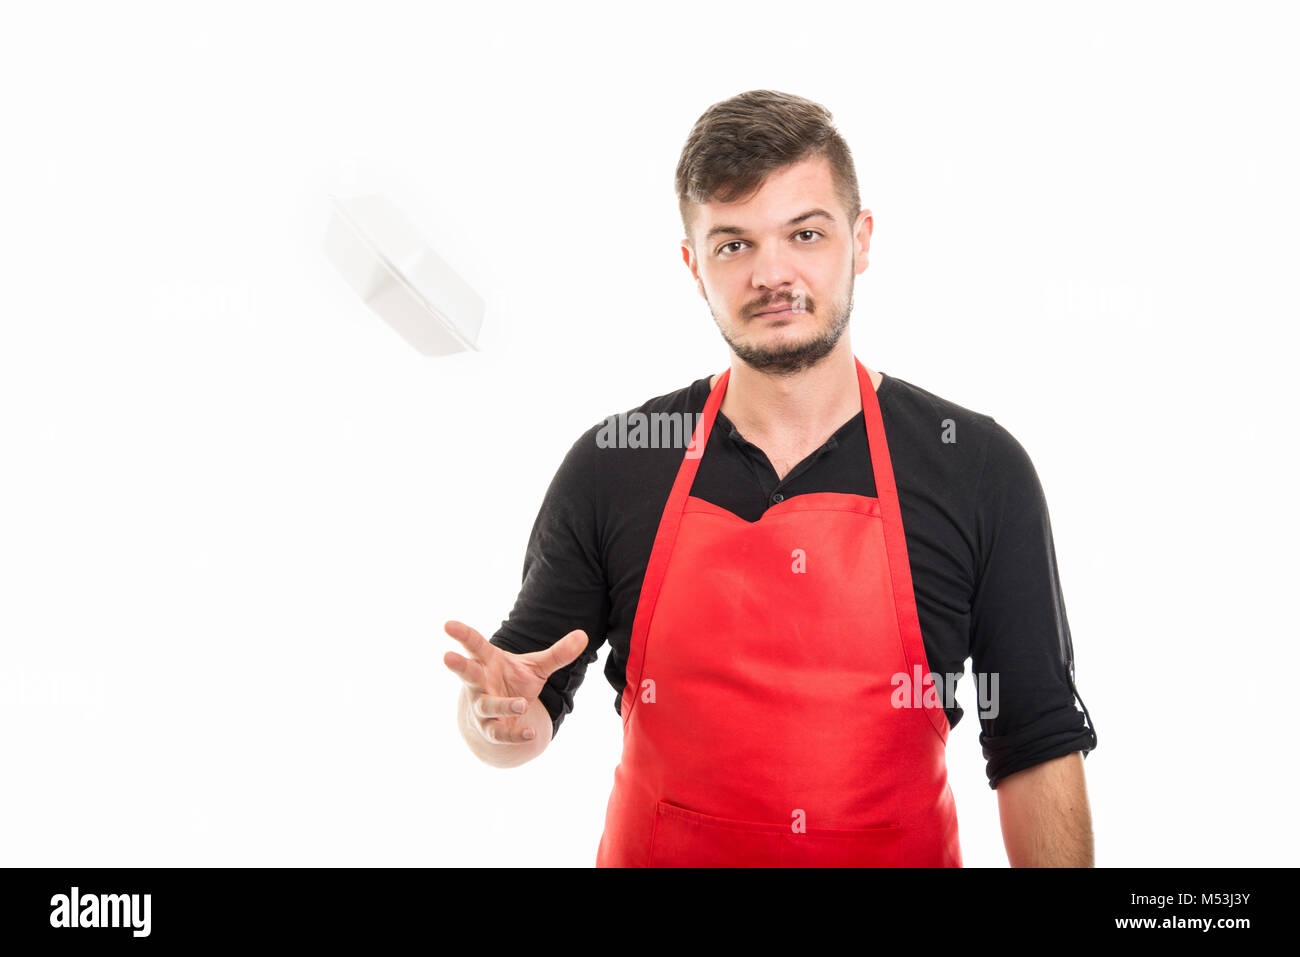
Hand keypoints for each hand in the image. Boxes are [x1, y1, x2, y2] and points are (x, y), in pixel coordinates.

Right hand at [443, 620, 587, 747]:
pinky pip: (500, 732)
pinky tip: (531, 733)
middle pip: (466, 674)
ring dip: (502, 706)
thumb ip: (558, 653)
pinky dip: (515, 734)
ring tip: (521, 705)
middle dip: (458, 666)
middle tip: (446, 656)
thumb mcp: (537, 666)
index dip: (462, 634)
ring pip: (486, 706)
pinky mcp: (490, 729)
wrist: (503, 717)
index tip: (448, 624)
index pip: (474, 645)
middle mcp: (479, 683)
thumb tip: (584, 635)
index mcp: (487, 662)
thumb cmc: (514, 682)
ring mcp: (482, 707)